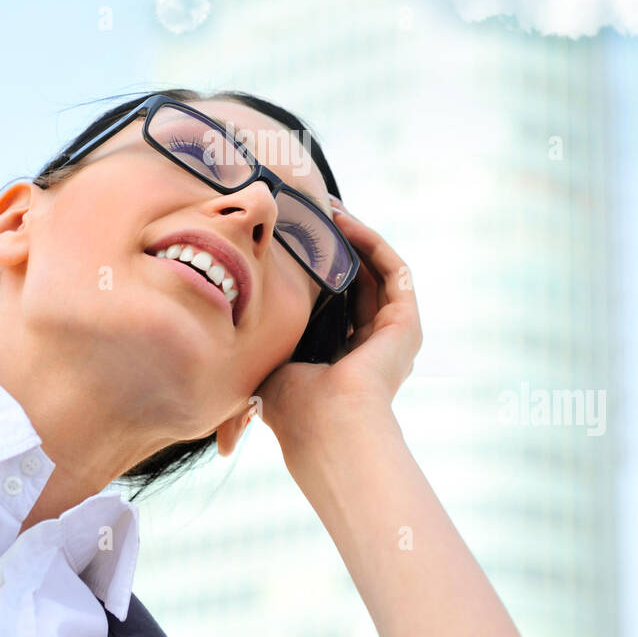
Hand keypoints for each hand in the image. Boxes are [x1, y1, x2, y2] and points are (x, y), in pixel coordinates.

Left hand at [255, 199, 422, 460]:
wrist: (327, 426)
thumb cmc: (292, 408)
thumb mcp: (271, 363)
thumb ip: (263, 339)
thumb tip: (230, 317)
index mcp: (342, 361)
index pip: (334, 304)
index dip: (316, 271)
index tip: (293, 242)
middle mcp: (372, 347)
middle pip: (358, 282)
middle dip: (336, 247)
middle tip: (312, 215)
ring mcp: (394, 335)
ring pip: (376, 271)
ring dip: (354, 237)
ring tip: (328, 210)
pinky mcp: (407, 323)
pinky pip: (393, 270)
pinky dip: (371, 243)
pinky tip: (345, 224)